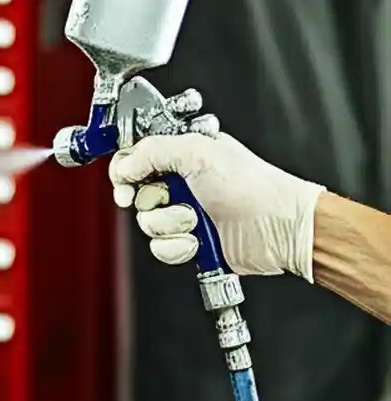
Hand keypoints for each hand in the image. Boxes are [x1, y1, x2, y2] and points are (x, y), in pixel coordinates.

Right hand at [109, 132, 326, 280]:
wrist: (277, 228)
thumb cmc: (252, 187)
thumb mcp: (198, 152)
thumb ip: (151, 151)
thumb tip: (123, 166)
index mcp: (182, 154)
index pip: (134, 159)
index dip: (124, 172)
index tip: (126, 184)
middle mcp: (181, 183)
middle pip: (136, 195)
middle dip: (155, 202)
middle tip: (175, 197)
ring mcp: (184, 213)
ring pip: (147, 225)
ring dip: (171, 225)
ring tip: (197, 219)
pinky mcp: (189, 241)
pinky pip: (161, 248)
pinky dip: (178, 247)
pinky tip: (198, 241)